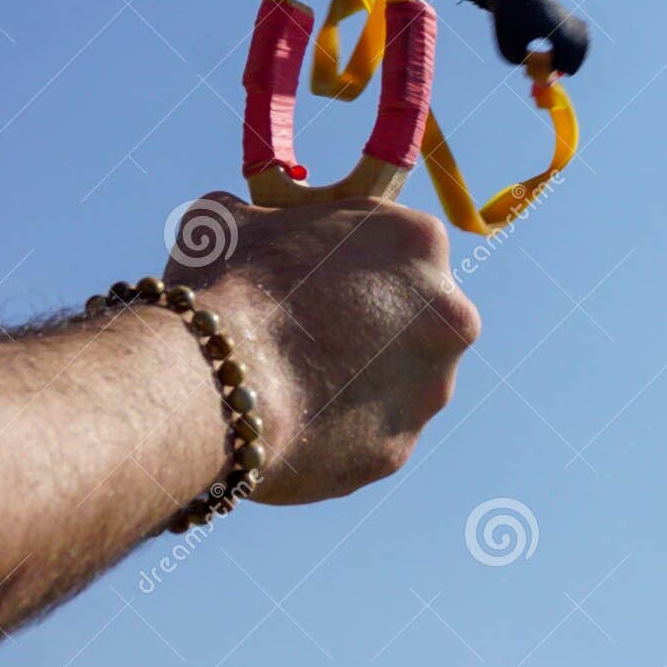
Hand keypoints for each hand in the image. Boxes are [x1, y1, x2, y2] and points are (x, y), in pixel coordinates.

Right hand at [164, 192, 479, 504]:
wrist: (217, 384)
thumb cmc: (228, 286)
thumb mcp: (231, 220)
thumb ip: (264, 217)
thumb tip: (246, 218)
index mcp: (420, 243)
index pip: (400, 244)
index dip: (353, 258)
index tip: (319, 272)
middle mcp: (449, 316)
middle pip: (412, 318)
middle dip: (368, 325)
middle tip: (307, 333)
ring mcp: (430, 389)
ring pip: (395, 383)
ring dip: (354, 382)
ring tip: (287, 383)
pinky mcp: (397, 449)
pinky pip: (365, 437)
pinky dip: (332, 433)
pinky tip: (286, 424)